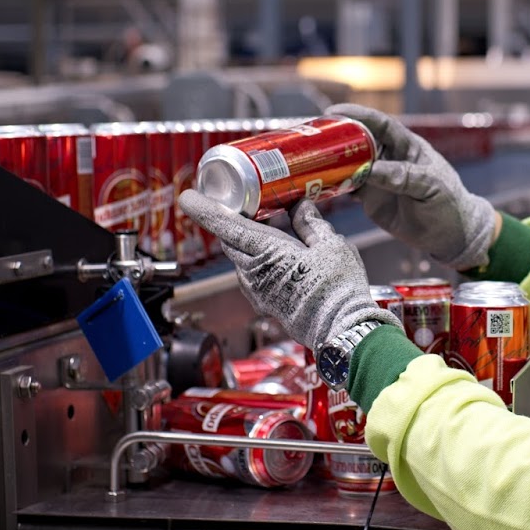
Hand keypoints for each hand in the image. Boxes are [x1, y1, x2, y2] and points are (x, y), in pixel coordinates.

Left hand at [177, 191, 397, 353]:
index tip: (187, 197)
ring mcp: (257, 291)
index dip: (204, 210)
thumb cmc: (338, 290)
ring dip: (251, 241)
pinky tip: (283, 255)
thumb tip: (300, 207)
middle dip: (235, 221)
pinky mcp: (265, 304)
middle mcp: (253, 273)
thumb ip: (311, 223)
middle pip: (231, 240)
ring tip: (278, 229)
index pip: (225, 226)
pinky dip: (260, 260)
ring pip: (242, 258)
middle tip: (251, 205)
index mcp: (267, 252)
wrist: (342, 332)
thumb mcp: (332, 245)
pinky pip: (252, 275)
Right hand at [326, 103, 497, 270]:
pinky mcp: (370, 198)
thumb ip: (402, 176)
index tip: (334, 112)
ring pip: (349, 163)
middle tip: (309, 135)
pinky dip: (332, 185)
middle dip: (335, 136)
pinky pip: (347, 187)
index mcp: (407, 147)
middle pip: (357, 141)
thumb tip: (370, 170)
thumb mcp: (430, 187)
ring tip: (304, 158)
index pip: (380, 124)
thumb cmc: (448, 204)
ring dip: (329, 161)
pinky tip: (315, 184)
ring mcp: (378, 178)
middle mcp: (389, 158)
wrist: (451, 236)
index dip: (358, 115)